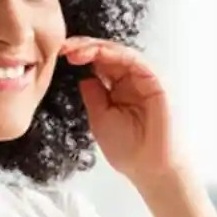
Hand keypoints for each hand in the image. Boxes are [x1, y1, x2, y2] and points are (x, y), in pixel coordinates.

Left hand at [61, 37, 187, 186]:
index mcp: (118, 90)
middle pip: (107, 54)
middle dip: (84, 47)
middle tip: (64, 48)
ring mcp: (144, 80)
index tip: (59, 55)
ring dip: (96, 48)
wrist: (150, 168)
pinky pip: (135, 60)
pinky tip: (98, 53)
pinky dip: (115, 54)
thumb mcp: (99, 119)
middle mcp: (132, 81)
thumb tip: (84, 77)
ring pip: (119, 53)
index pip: (98, 64)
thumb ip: (93, 96)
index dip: (80, 56)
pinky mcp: (156, 82)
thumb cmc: (128, 150)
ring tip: (75, 50)